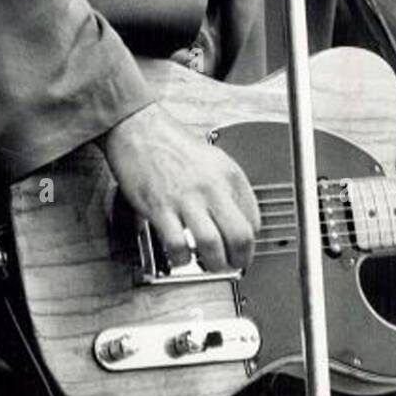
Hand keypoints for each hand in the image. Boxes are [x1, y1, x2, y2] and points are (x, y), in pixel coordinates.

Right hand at [99, 103, 260, 272]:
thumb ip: (230, 189)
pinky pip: (177, 245)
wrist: (140, 130)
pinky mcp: (161, 208)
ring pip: (212, 246)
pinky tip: (180, 255)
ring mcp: (186, 199)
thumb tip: (242, 219)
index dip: (250, 244)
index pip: (254, 221)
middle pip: (240, 236)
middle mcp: (211, 187)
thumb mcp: (215, 161)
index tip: (243, 251)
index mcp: (228, 175)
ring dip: (212, 265)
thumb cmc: (173, 146)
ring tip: (207, 264)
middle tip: (231, 266)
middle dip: (238, 260)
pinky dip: (181, 259)